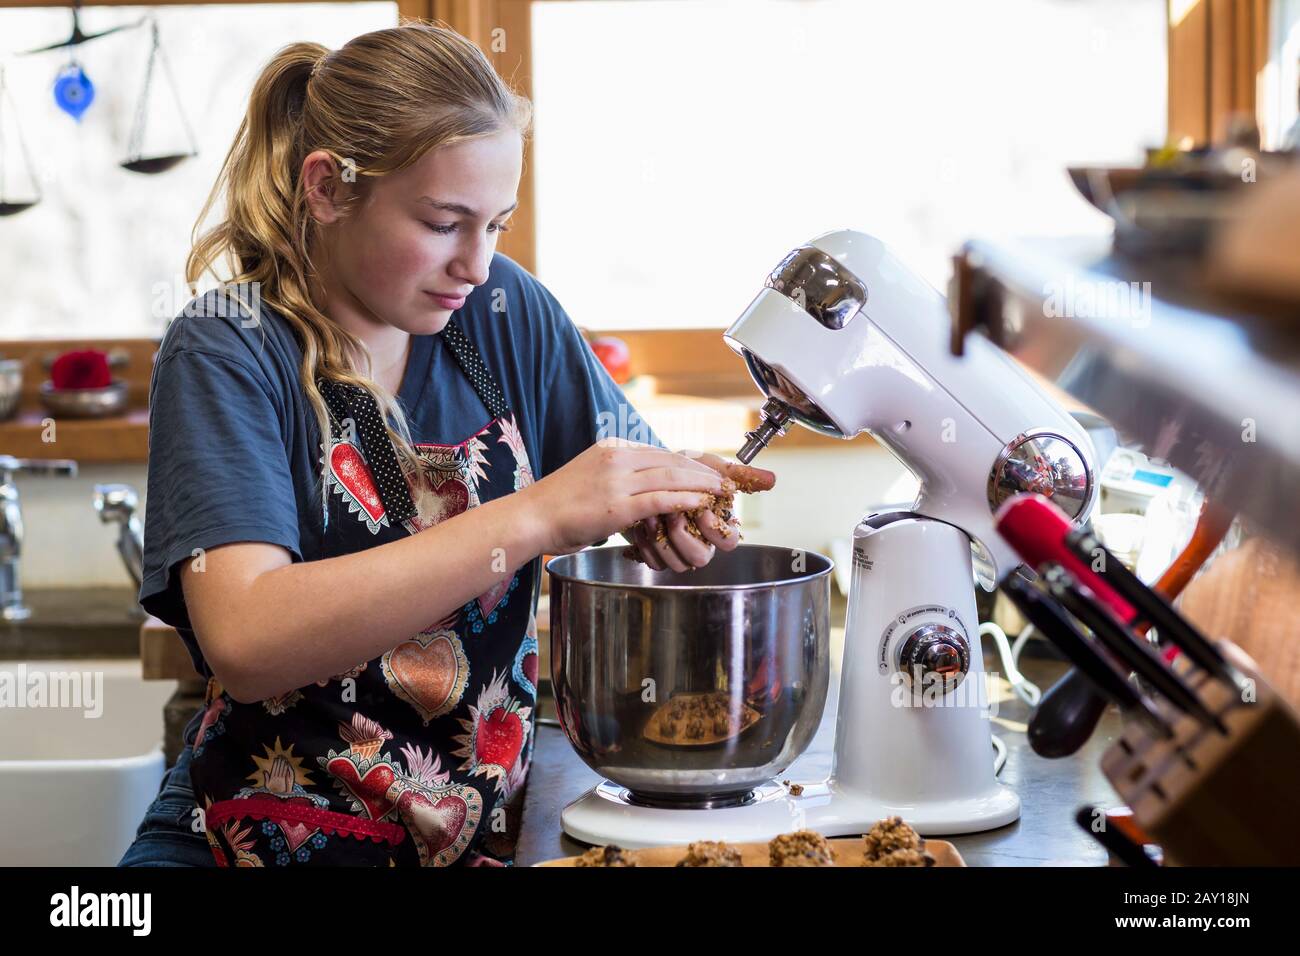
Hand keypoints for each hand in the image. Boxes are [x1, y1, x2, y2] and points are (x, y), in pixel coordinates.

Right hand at [520, 439, 724, 555]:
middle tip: (727, 479)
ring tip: (722, 490)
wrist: (531, 517)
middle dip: (704, 470)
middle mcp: (617, 458)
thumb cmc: (559, 505)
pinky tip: (701, 502)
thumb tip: (641, 488)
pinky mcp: (617, 505)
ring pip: (671, 476)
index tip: (711, 470)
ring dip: (702, 484)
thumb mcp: (592, 479)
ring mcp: (617, 480)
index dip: (692, 462)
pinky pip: (660, 498)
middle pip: (672, 460)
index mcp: (613, 449)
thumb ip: (618, 478)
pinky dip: (685, 499)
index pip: (662, 452)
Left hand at [621, 451, 775, 571]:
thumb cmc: (680, 471)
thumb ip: (739, 473)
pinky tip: (638, 523)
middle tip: (671, 514)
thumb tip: (772, 479)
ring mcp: (678, 552)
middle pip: (701, 558)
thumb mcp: (708, 466)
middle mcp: (700, 542)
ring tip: (650, 514)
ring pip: (676, 564)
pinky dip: (644, 542)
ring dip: (661, 538)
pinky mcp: (656, 555)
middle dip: (684, 535)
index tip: (702, 510)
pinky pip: (653, 563)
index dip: (715, 529)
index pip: (729, 541)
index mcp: (717, 525)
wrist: (644, 475)